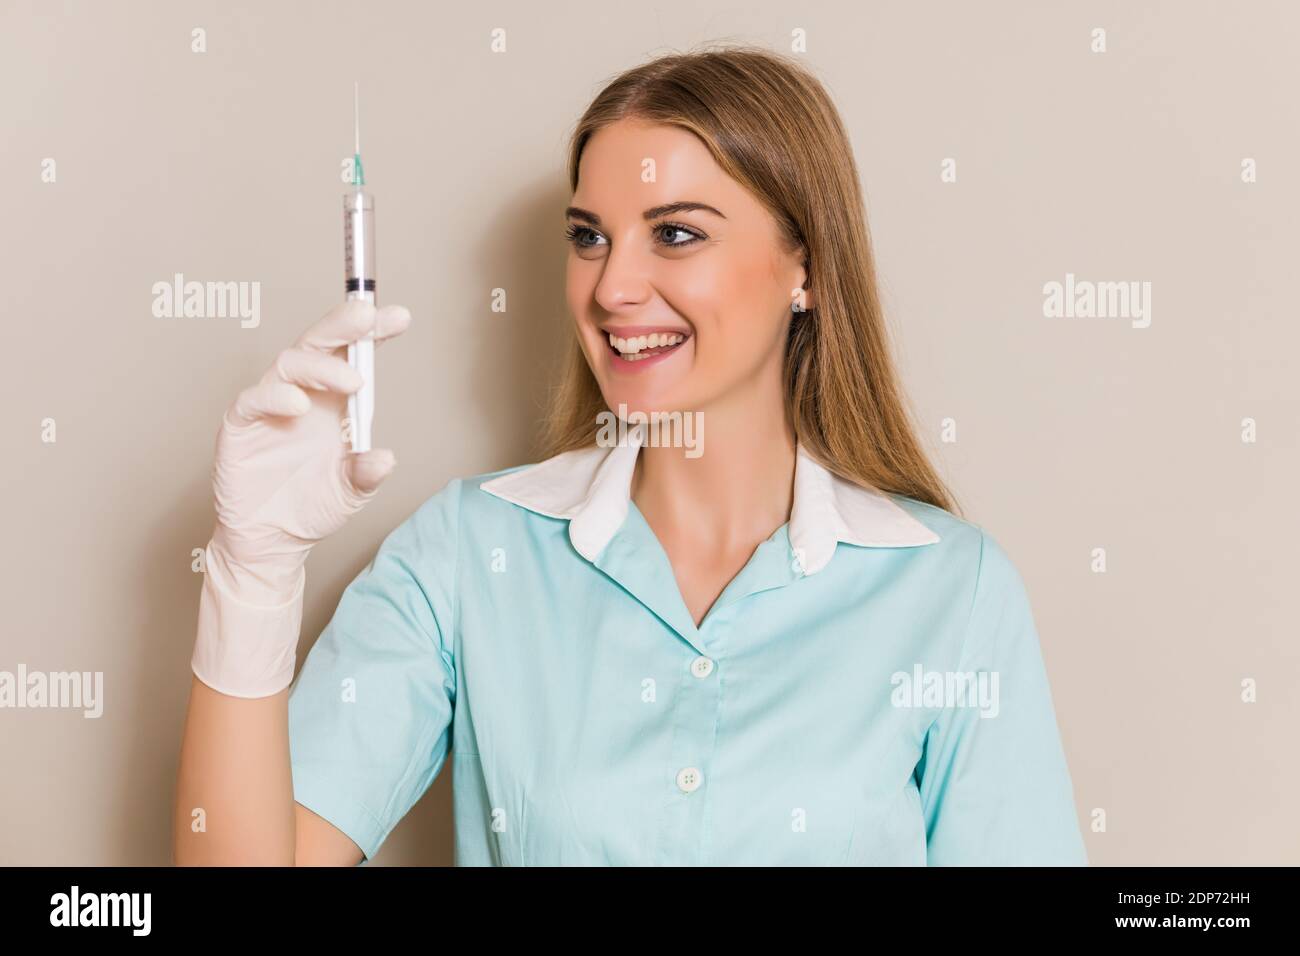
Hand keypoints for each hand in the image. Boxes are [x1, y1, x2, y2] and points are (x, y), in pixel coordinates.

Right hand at [207, 299, 411, 600]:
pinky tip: (299, 405)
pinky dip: (276, 396)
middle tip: (367, 315)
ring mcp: (269, 406)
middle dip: (343, 326)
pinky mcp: (240, 426)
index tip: (400, 317)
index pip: (352, 355)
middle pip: (318, 345)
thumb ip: (366, 474)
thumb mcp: (352, 492)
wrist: (272, 540)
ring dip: (321, 367)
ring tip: (351, 382)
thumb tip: (384, 458)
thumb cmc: (313, 505)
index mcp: (334, 400)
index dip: (373, 333)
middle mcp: (303, 394)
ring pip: (289, 365)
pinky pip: (253, 400)